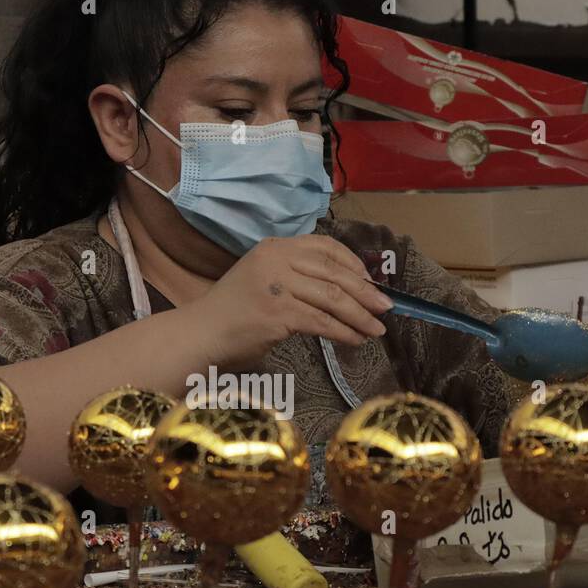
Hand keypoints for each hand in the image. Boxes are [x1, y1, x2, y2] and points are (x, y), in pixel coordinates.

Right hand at [189, 235, 391, 366]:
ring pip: (333, 298)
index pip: (326, 247)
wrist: (201, 334)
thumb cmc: (234, 313)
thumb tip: (345, 290)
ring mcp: (276, 285)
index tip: (371, 283)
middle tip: (386, 308)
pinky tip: (355, 340)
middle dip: (366, 292)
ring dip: (360, 316)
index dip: (354, 265)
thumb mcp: (265, 280)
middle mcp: (276, 259)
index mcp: (275, 247)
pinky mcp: (277, 313)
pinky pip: (322, 322)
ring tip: (377, 330)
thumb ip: (297, 277)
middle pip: (335, 273)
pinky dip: (344, 332)